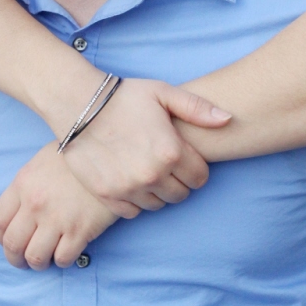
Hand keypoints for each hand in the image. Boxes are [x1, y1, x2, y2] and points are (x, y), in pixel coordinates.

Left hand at [0, 142, 118, 269]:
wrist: (112, 156)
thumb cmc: (77, 157)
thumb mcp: (43, 161)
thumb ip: (27, 185)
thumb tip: (19, 209)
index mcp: (23, 184)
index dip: (0, 237)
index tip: (8, 241)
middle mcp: (35, 204)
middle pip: (12, 244)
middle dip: (15, 258)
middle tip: (23, 260)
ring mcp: (57, 219)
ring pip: (35, 257)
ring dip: (37, 264)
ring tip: (45, 260)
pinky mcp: (80, 230)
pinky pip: (63, 258)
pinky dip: (62, 261)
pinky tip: (67, 252)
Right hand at [58, 78, 230, 216]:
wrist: (78, 104)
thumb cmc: (124, 96)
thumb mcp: (164, 94)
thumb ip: (198, 108)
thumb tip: (227, 120)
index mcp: (171, 151)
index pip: (200, 178)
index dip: (196, 168)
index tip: (184, 158)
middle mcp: (152, 174)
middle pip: (182, 194)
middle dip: (179, 181)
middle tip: (167, 165)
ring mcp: (129, 188)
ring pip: (158, 205)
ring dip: (157, 192)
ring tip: (148, 171)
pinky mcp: (108, 195)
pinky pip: (133, 212)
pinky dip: (135, 201)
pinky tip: (131, 181)